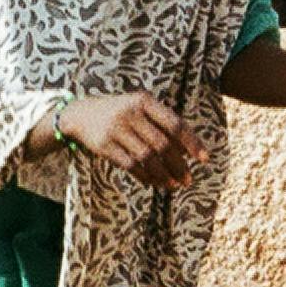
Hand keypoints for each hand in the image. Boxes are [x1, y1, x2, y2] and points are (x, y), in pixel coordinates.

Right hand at [57, 91, 207, 189]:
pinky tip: (156, 183)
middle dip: (179, 165)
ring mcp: (116, 129)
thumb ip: (164, 124)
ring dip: (164, 175)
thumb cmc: (121, 112)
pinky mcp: (104, 145)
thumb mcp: (141, 108)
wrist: (81, 114)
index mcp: (144, 101)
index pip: (175, 124)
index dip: (192, 143)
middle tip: (189, 179)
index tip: (204, 159)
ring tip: (175, 185)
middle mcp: (130, 113)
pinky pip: (131, 165)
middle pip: (162, 144)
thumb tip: (189, 150)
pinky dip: (146, 177)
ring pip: (147, 157)